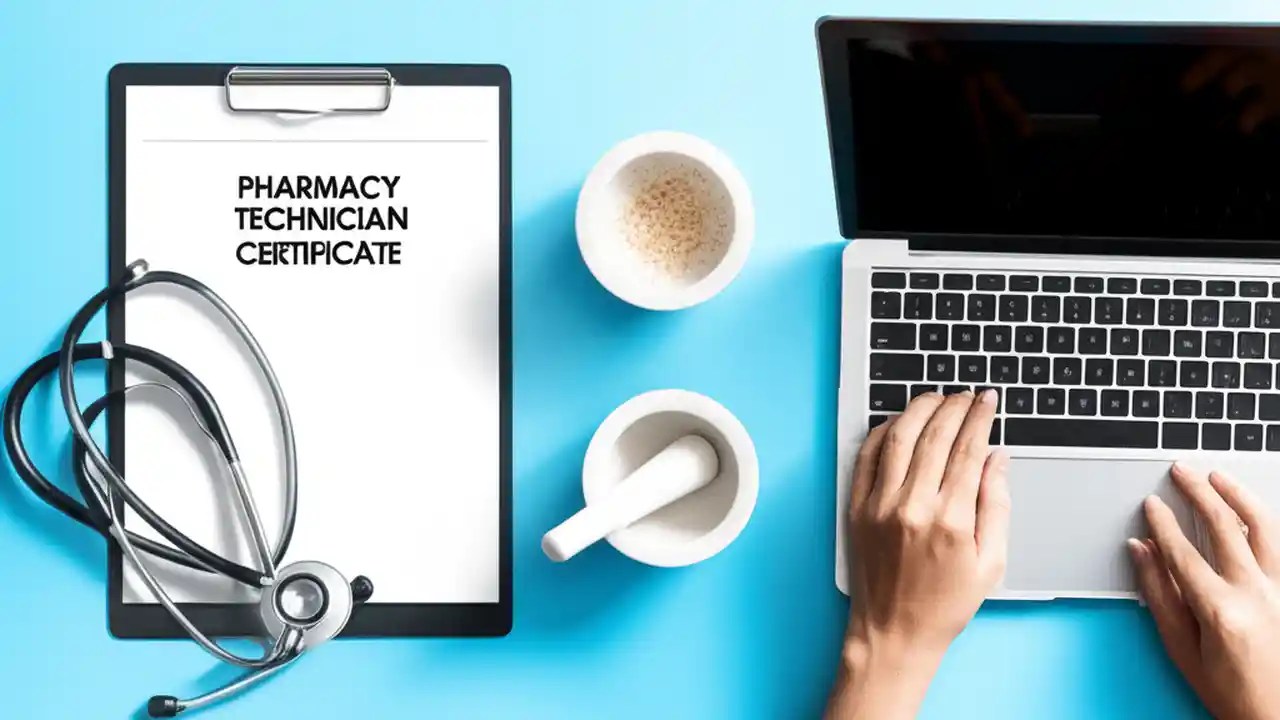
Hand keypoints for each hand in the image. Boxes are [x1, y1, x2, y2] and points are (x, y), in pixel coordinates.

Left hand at [826, 390, 1009, 719]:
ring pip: (898, 437)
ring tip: (936, 398)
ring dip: (918, 410)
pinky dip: (882, 432)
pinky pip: (866, 457)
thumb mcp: (991, 562)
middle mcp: (913, 506)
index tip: (987, 400)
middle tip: (966, 395)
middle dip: (954, 407)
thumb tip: (997, 458)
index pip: (969, 450)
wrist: (894, 633)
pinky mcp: (856, 508)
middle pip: (935, 436)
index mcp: (952, 519)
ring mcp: (880, 505)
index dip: (980, 417)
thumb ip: (997, 505)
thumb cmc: (945, 604)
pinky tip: (898, 422)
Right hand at [1131, 463, 1279, 719]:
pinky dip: (1267, 523)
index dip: (1163, 523)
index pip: (1183, 552)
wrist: (1277, 714)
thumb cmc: (1230, 690)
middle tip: (1181, 472)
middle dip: (1198, 492)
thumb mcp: (1181, 647)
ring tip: (1219, 477)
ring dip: (1238, 496)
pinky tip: (1254, 510)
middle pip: (1224, 526)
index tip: (1151, 505)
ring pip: (1263, 527)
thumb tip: (1142, 552)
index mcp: (1221, 610)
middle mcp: (1257, 594)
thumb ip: (1159, 594)